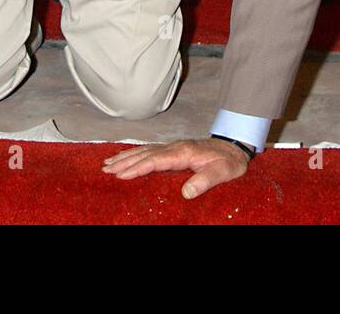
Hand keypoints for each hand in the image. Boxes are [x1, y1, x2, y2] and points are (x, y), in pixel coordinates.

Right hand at [103, 138, 249, 198]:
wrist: (234, 146)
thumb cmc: (228, 162)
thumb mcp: (223, 173)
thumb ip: (205, 181)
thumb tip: (186, 192)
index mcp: (184, 152)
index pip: (156, 160)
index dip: (138, 167)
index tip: (121, 175)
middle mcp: (175, 147)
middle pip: (145, 153)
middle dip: (124, 161)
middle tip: (105, 170)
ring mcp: (173, 146)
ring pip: (145, 150)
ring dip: (126, 156)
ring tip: (107, 163)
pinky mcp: (173, 149)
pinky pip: (149, 150)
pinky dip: (135, 153)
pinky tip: (125, 157)